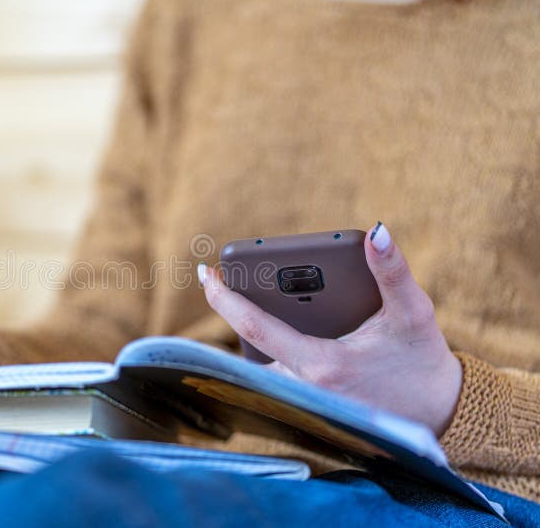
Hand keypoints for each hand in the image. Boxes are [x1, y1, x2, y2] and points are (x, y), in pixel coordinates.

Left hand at [200, 223, 461, 436]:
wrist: (440, 414)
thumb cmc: (423, 362)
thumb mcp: (414, 313)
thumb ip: (394, 272)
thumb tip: (377, 232)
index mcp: (322, 365)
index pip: (257, 329)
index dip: (226, 300)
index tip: (206, 273)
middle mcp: (305, 387)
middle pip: (253, 342)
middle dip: (239, 305)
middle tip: (225, 272)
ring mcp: (304, 398)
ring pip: (263, 358)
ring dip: (256, 325)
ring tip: (251, 286)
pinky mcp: (309, 401)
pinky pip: (277, 369)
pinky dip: (271, 342)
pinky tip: (278, 316)